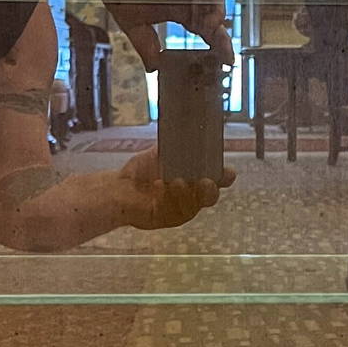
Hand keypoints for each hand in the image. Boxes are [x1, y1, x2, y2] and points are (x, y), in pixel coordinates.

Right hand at [98, 0, 234, 69]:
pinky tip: (209, 18)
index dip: (216, 47)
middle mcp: (189, 0)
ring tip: (213, 37)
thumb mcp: (135, 27)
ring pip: (218, 5)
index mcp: (180, 12)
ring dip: (218, 22)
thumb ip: (146, 47)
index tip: (224, 62)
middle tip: (225, 58)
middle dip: (222, 40)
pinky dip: (214, 2)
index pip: (205, 32)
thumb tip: (153, 70)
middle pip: (215, 21)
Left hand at [116, 148, 235, 229]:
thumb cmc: (142, 170)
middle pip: (210, 196)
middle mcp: (193, 195)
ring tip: (176, 181)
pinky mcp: (168, 219)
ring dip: (186, 194)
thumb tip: (186, 128)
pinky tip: (159, 186)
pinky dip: (167, 198)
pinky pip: (173, 211)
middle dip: (210, 190)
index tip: (227, 173)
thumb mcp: (160, 153)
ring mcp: (181, 209)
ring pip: (193, 206)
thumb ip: (174, 145)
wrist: (120, 187)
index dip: (225, 176)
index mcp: (196, 177)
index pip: (219, 178)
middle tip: (205, 182)